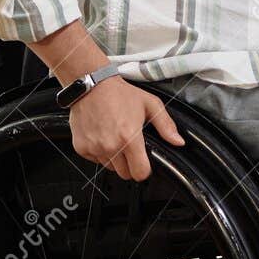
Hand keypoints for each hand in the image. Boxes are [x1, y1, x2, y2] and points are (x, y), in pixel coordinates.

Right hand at [68, 78, 184, 180]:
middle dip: (129, 164)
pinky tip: (101, 136)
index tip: (143, 161)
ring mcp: (94, 148)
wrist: (92, 84)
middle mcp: (111, 145)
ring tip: (114, 137)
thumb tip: (178, 141)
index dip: (144, 169)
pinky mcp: (81, 147)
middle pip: (125, 174)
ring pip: (109, 168)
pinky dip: (99, 152)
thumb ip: (166, 125)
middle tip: (128, 145)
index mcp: (129, 137)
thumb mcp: (150, 104)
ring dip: (114, 158)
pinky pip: (94, 161)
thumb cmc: (119, 93)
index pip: (140, 173)